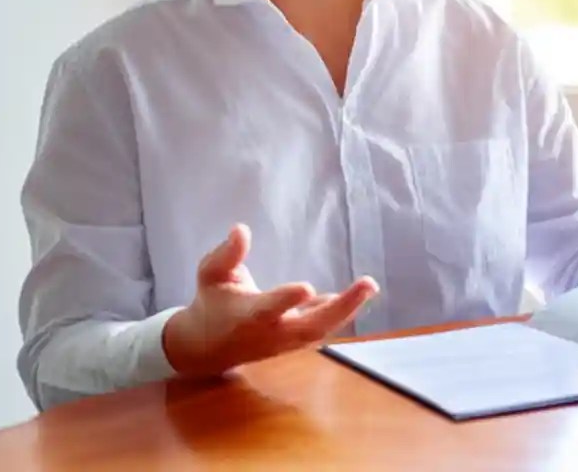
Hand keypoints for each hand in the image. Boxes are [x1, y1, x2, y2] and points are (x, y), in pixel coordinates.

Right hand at [162, 224, 378, 376]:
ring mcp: (286, 341)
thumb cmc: (211, 303)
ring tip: (369, 286)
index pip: (268, 309)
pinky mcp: (295, 342)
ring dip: (348, 309)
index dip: (286, 300)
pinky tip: (359, 293)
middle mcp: (271, 332)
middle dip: (341, 307)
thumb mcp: (210, 275)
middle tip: (368, 284)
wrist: (208, 347)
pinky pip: (322, 329)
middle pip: (310, 326)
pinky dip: (340, 313)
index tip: (307, 287)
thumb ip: (226, 255)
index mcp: (247, 316)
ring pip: (321, 330)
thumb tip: (242, 229)